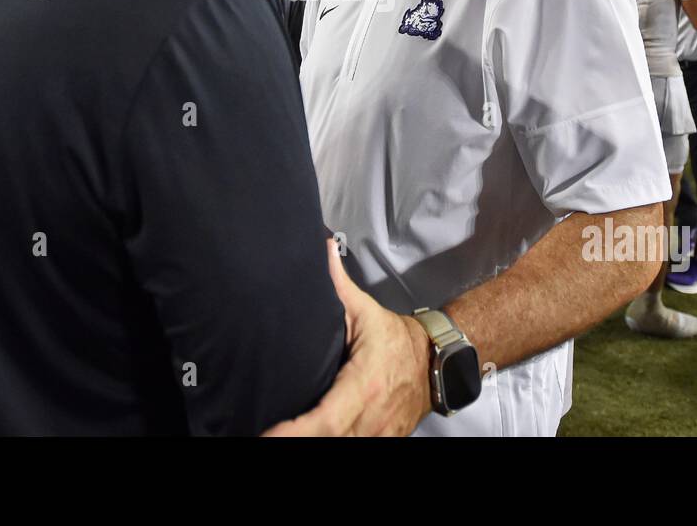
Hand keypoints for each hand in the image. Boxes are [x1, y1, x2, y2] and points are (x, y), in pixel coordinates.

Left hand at [263, 240, 431, 436]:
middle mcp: (371, 418)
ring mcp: (378, 435)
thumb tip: (322, 247)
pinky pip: (351, 449)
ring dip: (309, 445)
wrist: (437, 362)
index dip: (296, 432)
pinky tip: (301, 442)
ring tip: (276, 440)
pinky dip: (329, 447)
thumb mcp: (366, 311)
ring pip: (341, 449)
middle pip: (328, 441)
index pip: (326, 420)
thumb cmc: (397, 339)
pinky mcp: (381, 442)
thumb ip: (339, 284)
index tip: (268, 434)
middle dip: (294, 443)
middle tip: (258, 439)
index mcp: (364, 385)